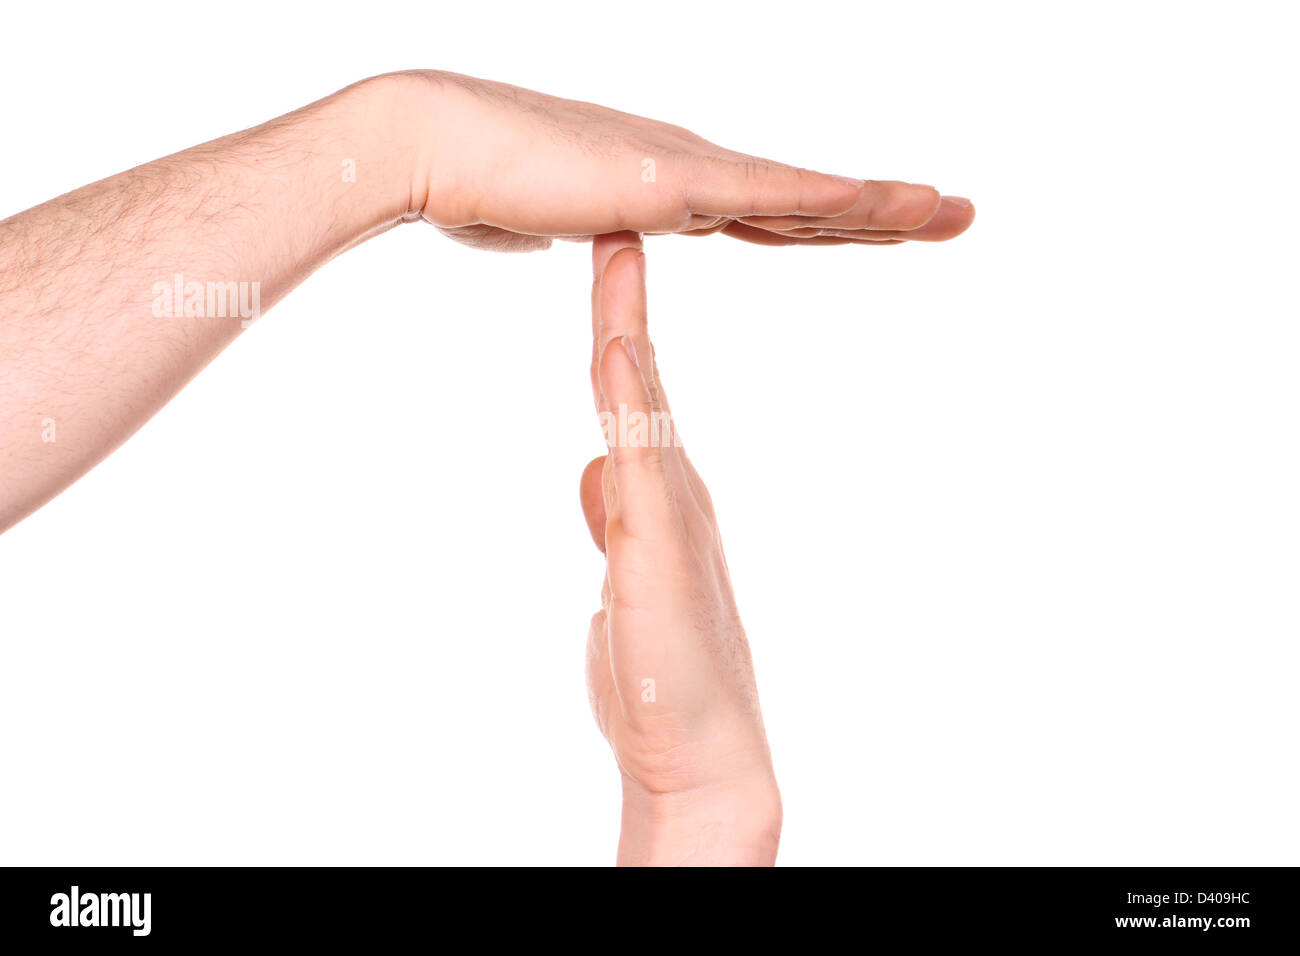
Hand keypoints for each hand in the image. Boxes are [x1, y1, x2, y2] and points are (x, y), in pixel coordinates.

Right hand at [402, 71, 973, 251]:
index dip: (825, 223)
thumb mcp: (535, 221)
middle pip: (805, 200)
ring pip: (807, 192)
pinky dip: (838, 198)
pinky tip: (897, 204)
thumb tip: (560, 233)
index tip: (876, 229)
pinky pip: (775, 194)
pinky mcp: (673, 181)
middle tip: (951, 211)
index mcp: (668, 189)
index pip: (767, 214)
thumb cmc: (470, 183)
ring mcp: (688, 172)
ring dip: (884, 203)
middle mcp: (693, 172)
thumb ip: (565, 227)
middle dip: (881, 210)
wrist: (430, 145)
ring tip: (953, 209)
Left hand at [580, 233, 779, 864]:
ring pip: (643, 400)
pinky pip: (644, 456)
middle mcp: (673, 488)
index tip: (608, 252)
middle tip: (621, 208)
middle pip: (637, 375)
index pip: (630, 390)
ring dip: (628, 319)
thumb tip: (598, 468)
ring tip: (621, 237)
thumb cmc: (662, 671)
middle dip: (626, 290)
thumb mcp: (626, 577)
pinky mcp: (661, 545)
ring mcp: (671, 511)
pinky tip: (620, 346)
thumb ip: (616, 517)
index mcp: (660, 493)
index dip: (619, 318)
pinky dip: (633, 398)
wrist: (704, 750)